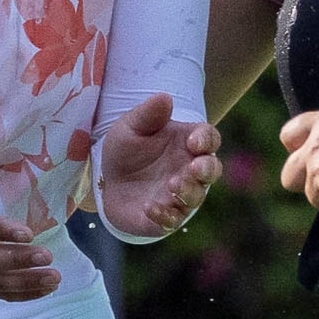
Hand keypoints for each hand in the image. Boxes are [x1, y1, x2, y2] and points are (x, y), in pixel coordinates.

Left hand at [94, 93, 221, 239]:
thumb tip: (165, 97)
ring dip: (188, 192)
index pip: (209, 139)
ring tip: (173, 185)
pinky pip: (173, 220)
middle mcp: (190, 170)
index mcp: (188, 143)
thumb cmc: (127, 149)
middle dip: (206, 169)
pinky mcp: (165, 217)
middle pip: (211, 169)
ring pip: (196, 196)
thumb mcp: (131, 126)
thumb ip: (148, 113)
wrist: (107, 180)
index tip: (193, 141)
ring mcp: (179, 195)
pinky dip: (165, 215)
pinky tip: (150, 207)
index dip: (206, 140)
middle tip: (193, 168)